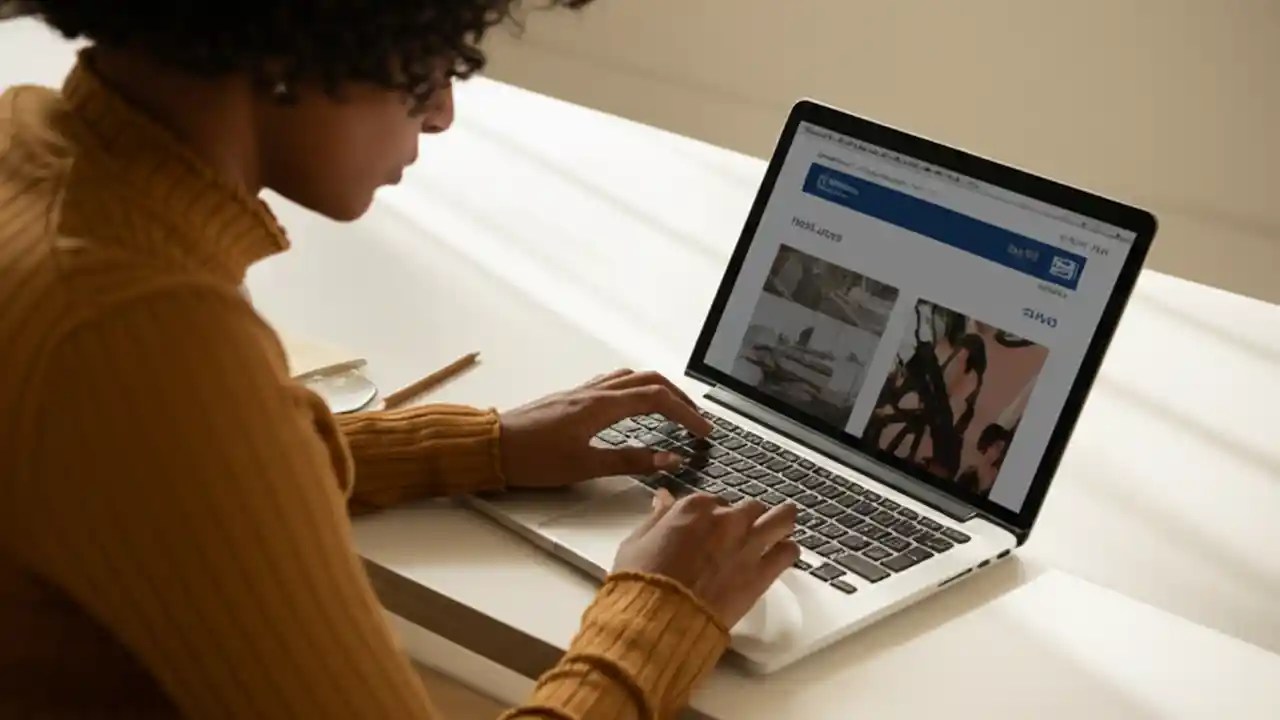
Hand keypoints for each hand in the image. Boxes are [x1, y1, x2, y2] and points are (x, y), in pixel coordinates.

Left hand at [499, 369, 714, 488]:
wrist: (489, 447)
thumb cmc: (531, 459)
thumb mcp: (586, 467)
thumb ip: (631, 461)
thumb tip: (669, 460)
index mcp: (601, 406)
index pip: (658, 400)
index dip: (686, 414)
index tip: (703, 432)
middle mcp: (593, 392)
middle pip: (649, 380)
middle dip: (678, 397)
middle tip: (696, 419)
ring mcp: (581, 392)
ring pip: (630, 377)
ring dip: (657, 388)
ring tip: (672, 409)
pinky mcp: (570, 398)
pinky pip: (611, 382)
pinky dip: (633, 388)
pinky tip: (631, 406)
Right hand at [613, 491, 798, 626]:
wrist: (659, 617)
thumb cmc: (642, 581)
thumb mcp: (637, 541)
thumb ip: (657, 518)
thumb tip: (662, 499)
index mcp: (694, 507)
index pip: (715, 500)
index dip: (716, 513)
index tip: (713, 525)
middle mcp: (726, 519)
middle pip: (751, 507)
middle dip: (749, 517)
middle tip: (744, 531)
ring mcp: (747, 544)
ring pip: (782, 518)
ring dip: (782, 521)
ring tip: (782, 528)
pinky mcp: (761, 573)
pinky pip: (789, 552)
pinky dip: (787, 551)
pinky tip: (782, 555)